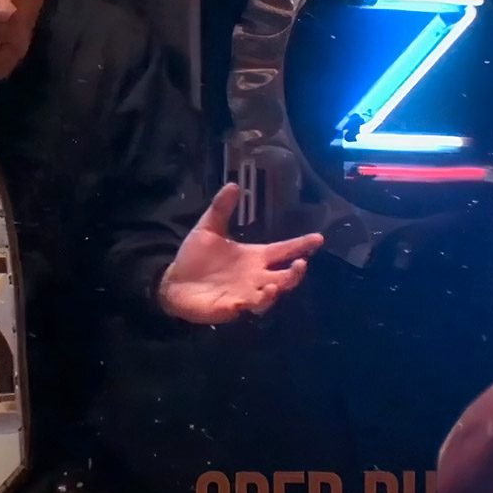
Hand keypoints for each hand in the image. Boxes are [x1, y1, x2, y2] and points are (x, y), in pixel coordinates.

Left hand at [157, 183, 323, 323]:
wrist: (174, 282)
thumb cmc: (196, 257)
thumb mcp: (208, 229)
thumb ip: (221, 209)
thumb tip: (234, 184)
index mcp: (254, 257)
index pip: (283, 250)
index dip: (301, 245)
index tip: (318, 238)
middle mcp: (256, 276)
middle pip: (284, 277)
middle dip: (295, 273)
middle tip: (301, 264)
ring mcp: (246, 294)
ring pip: (270, 295)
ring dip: (276, 291)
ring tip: (276, 285)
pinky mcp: (231, 307)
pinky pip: (246, 308)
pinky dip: (252, 304)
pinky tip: (252, 298)